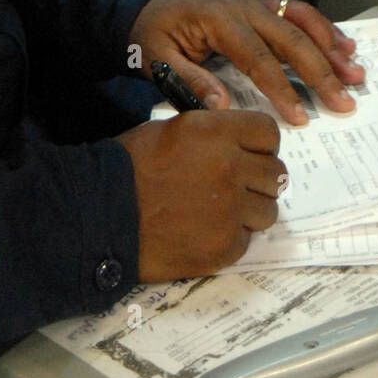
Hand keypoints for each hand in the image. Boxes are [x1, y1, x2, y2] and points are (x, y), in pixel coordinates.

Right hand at [116, 109, 284, 279]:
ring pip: (268, 210)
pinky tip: (202, 231)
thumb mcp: (171, 130)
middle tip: (235, 185)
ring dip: (249, 210)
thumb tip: (239, 143)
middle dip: (259, 178)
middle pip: (275, 174)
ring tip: (217, 211)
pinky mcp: (224, 247)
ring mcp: (230, 210)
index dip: (261, 144)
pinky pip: (246, 240)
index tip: (252, 153)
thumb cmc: (129, 168)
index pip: (268, 133)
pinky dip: (230, 237)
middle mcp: (230, 168)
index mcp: (215, 133)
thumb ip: (212, 133)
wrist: (101, 215)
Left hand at [129, 0, 364, 125]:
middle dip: (321, 72)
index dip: (282, 88)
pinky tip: (344, 46)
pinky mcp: (263, 6)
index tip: (301, 116)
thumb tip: (222, 106)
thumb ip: (189, 79)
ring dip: (332, 48)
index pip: (258, 58)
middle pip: (292, 39)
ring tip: (355, 75)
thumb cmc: (154, 29)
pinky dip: (325, 29)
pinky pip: (299, 13)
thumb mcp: (156, 56)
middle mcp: (245, 9)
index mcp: (219, 21)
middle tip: (343, 102)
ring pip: (303, 23)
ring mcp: (257, 5)